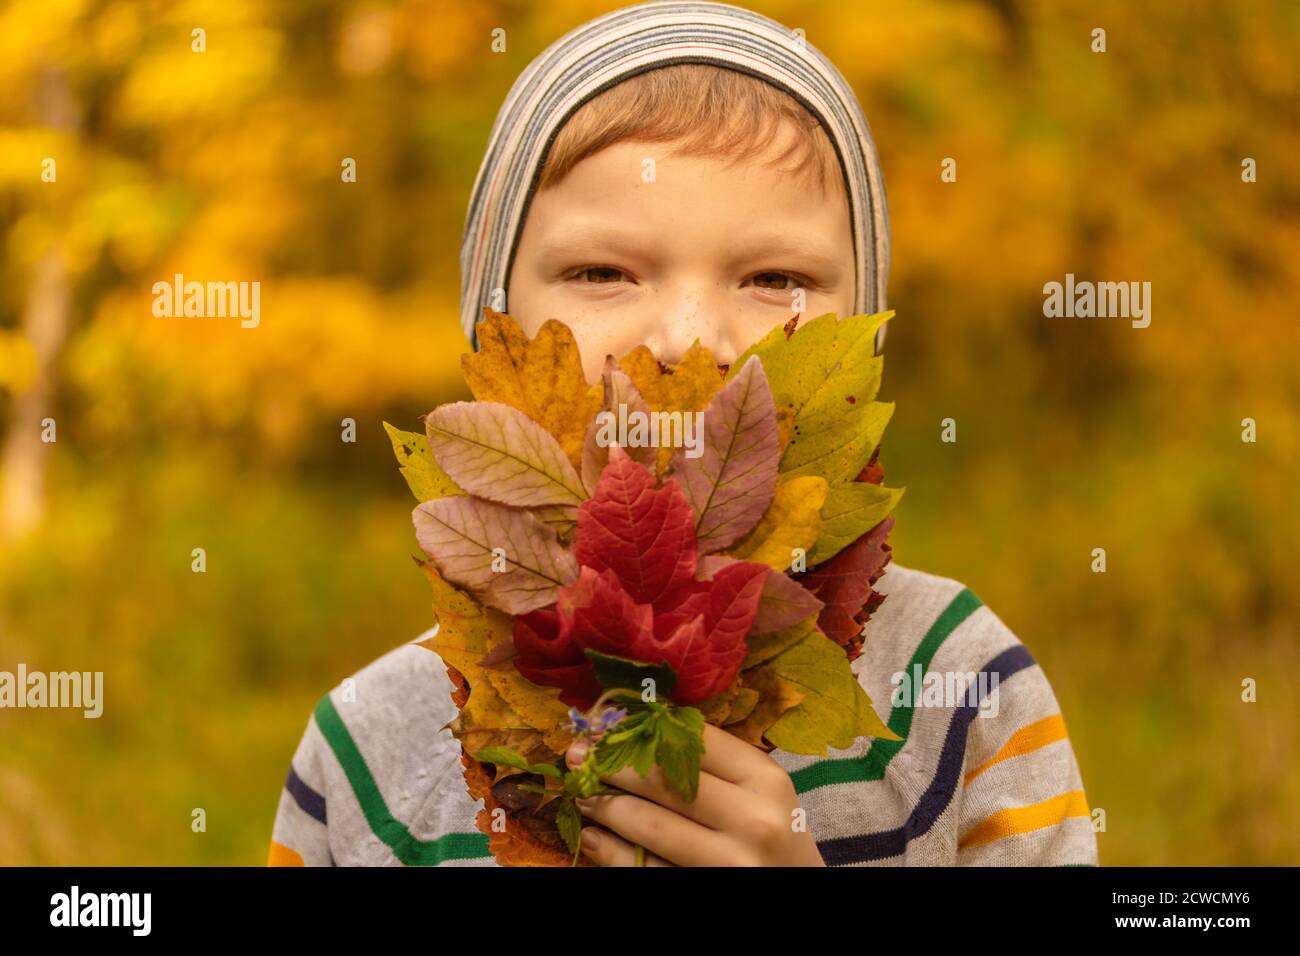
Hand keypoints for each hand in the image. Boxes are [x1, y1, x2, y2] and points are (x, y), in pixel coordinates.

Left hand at [565, 721, 826, 866]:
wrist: (799, 895)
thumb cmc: (776, 838)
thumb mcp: (762, 794)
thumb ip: (716, 766)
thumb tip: (641, 727)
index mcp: (766, 780)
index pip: (695, 741)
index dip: (645, 729)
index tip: (609, 725)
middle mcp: (753, 820)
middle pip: (666, 780)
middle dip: (613, 765)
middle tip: (578, 755)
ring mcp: (730, 863)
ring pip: (650, 827)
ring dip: (607, 807)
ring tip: (583, 796)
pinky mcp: (706, 890)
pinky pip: (646, 869)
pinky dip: (613, 853)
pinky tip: (595, 838)